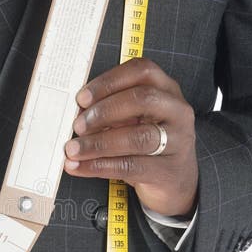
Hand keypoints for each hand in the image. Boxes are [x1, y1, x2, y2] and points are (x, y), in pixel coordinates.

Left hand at [63, 58, 197, 216]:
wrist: (175, 179)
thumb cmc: (148, 141)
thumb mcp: (136, 117)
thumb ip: (112, 110)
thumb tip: (77, 113)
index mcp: (166, 89)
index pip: (142, 71)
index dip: (109, 81)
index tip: (82, 98)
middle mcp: (176, 111)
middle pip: (142, 99)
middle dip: (104, 111)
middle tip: (78, 125)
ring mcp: (177, 141)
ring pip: (137, 137)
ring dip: (98, 143)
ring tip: (74, 149)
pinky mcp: (167, 170)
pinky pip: (131, 166)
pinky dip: (100, 166)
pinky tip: (80, 166)